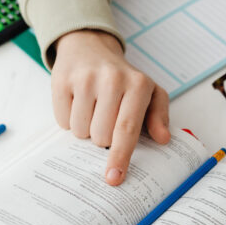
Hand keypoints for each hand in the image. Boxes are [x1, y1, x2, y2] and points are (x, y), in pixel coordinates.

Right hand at [51, 29, 169, 184]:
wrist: (90, 47)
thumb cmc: (124, 78)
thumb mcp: (150, 92)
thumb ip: (159, 116)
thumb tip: (163, 139)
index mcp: (138, 84)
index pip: (127, 129)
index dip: (120, 156)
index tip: (114, 178)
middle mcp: (112, 79)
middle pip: (101, 136)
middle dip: (103, 138)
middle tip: (107, 118)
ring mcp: (85, 79)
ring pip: (80, 132)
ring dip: (86, 129)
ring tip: (93, 108)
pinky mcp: (62, 80)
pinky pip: (62, 121)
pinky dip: (69, 119)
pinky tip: (78, 103)